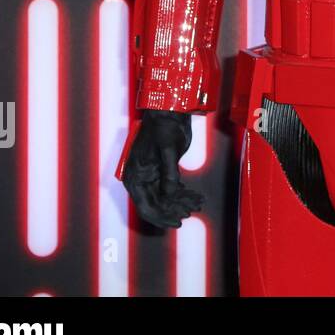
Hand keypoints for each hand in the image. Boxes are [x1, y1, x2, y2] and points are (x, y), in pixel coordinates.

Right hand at [122, 109, 205, 228]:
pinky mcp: (163, 172)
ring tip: (199, 203)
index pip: (146, 206)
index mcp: (135, 177)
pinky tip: (197, 196)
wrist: (170, 112)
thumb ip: (169, 173)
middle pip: (157, 205)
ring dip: (182, 202)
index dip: (162, 217)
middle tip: (192, 210)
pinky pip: (172, 189)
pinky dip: (184, 194)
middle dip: (175, 209)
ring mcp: (152, 176)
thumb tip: (171, 195)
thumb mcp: (168, 149)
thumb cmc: (164, 127)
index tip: (178, 222)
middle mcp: (141, 179)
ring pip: (166, 199)